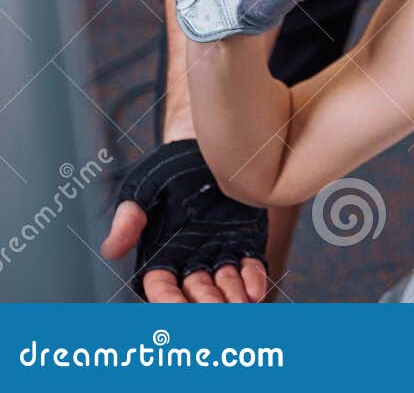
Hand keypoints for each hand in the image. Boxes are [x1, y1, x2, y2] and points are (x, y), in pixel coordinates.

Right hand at [100, 140, 269, 302]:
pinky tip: (256, 292)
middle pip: (196, 291)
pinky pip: (249, 265)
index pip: (162, 287)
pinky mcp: (244, 241)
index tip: (176, 310)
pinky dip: (253, 279)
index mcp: (161, 254)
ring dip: (231, 297)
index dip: (168, 300)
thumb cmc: (167, 170)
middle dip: (205, 303)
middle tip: (216, 314)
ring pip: (224, 283)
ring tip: (239, 307)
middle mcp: (190, 259)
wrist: (206, 147)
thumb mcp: (142, 190)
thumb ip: (128, 220)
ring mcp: (219, 251)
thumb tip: (110, 250)